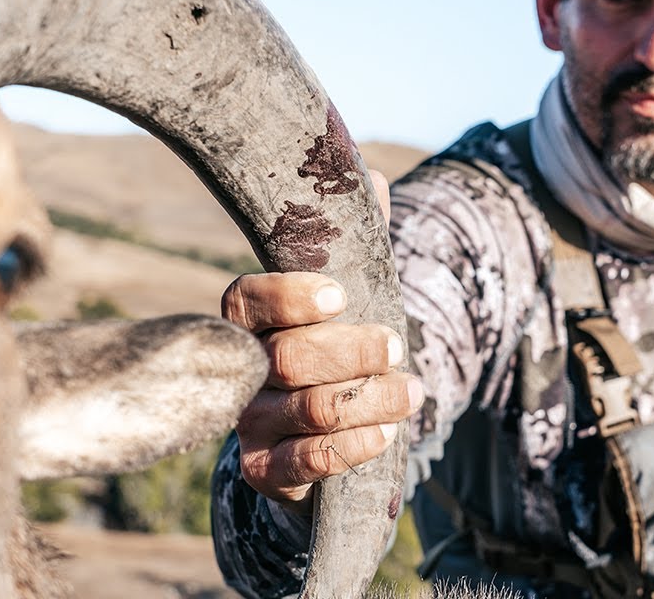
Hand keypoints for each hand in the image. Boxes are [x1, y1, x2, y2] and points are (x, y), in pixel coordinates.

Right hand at [222, 170, 421, 513]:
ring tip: (412, 391)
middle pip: (286, 358)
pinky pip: (307, 462)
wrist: (316, 434)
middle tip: (395, 346)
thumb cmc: (334, 349)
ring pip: (306, 410)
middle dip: (350, 351)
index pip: (246, 300)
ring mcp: (250, 424)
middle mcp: (241, 370)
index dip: (290, 296)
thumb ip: (358, 242)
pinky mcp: (267, 472)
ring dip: (370, 399)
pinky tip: (387, 432)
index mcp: (250, 320)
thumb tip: (378, 181)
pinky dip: (355, 445)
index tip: (341, 295)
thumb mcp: (351, 296)